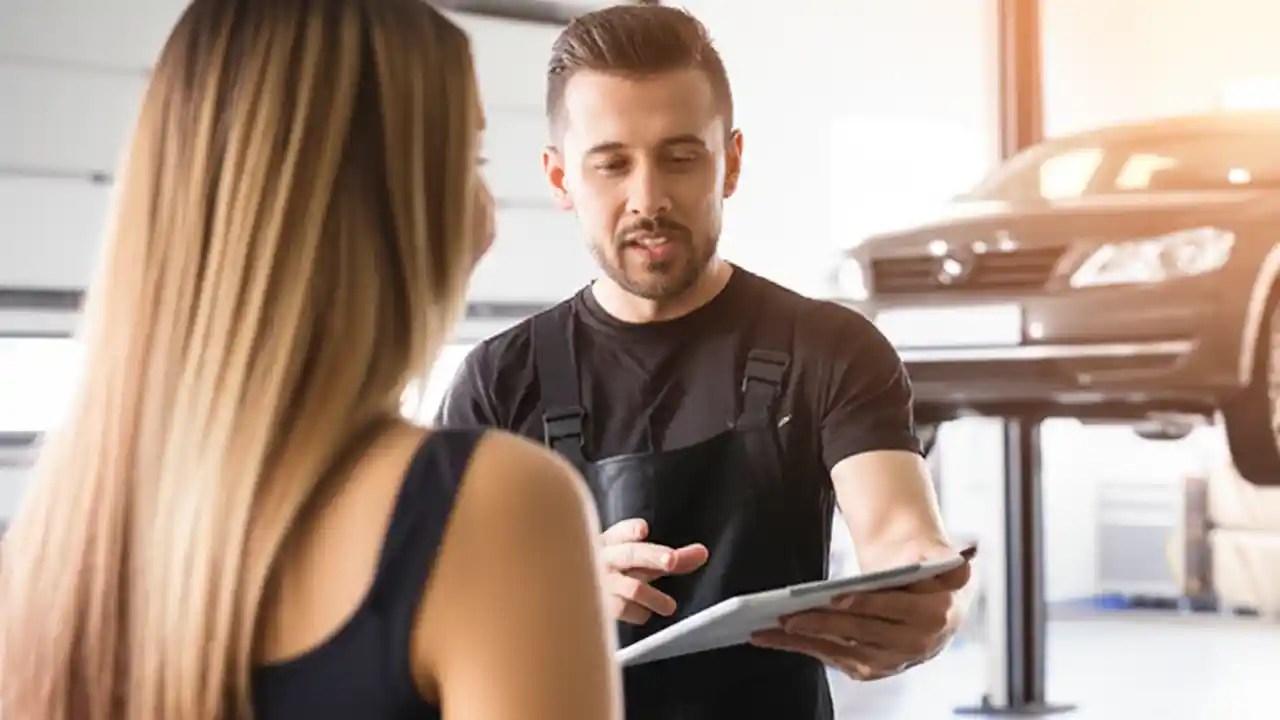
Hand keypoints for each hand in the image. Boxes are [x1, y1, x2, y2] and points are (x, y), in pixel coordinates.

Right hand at [599, 518, 708, 625]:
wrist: (581, 595)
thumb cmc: (618, 572)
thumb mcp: (642, 562)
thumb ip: (674, 558)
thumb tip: (703, 553)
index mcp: (613, 542)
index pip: (621, 533)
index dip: (630, 530)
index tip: (643, 529)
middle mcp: (605, 560)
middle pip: (630, 555)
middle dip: (653, 557)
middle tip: (672, 560)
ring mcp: (602, 584)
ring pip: (632, 588)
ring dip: (654, 597)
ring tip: (670, 606)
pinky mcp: (600, 606)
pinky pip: (625, 611)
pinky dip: (639, 613)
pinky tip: (644, 613)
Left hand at [750, 544, 972, 680]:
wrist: (926, 589)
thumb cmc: (925, 564)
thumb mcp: (940, 555)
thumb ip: (946, 557)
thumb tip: (961, 560)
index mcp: (939, 615)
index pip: (898, 610)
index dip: (868, 604)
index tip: (837, 594)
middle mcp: (918, 645)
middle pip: (865, 634)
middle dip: (826, 624)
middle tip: (790, 615)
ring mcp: (894, 660)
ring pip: (844, 651)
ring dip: (806, 641)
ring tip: (771, 627)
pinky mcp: (872, 667)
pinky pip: (833, 657)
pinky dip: (802, 648)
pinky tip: (773, 638)